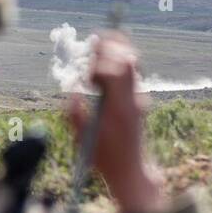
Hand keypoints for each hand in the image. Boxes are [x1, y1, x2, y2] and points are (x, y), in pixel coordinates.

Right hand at [65, 32, 166, 212]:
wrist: (131, 170)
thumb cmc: (105, 158)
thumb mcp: (84, 138)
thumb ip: (75, 113)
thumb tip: (72, 89)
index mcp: (119, 107)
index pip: (115, 70)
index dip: (100, 59)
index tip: (87, 63)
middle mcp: (133, 99)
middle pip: (128, 59)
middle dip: (110, 46)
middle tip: (94, 42)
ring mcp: (139, 99)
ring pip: (133, 63)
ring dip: (117, 51)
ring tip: (100, 47)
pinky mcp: (139, 101)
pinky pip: (132, 72)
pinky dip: (120, 61)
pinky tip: (107, 62)